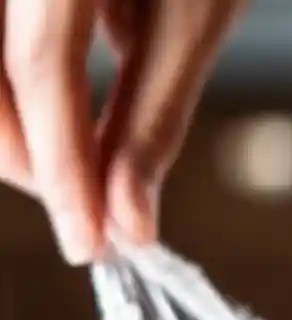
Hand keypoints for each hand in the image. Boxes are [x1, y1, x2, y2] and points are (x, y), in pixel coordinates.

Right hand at [0, 0, 242, 264]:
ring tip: (76, 166)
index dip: (62, 168)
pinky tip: (58, 110)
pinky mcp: (5, 0)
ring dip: (14, 131)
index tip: (89, 244)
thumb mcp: (194, 15)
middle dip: (29, 159)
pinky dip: (14, 92)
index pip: (38, 70)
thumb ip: (152, 114)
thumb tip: (128, 217)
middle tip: (87, 212)